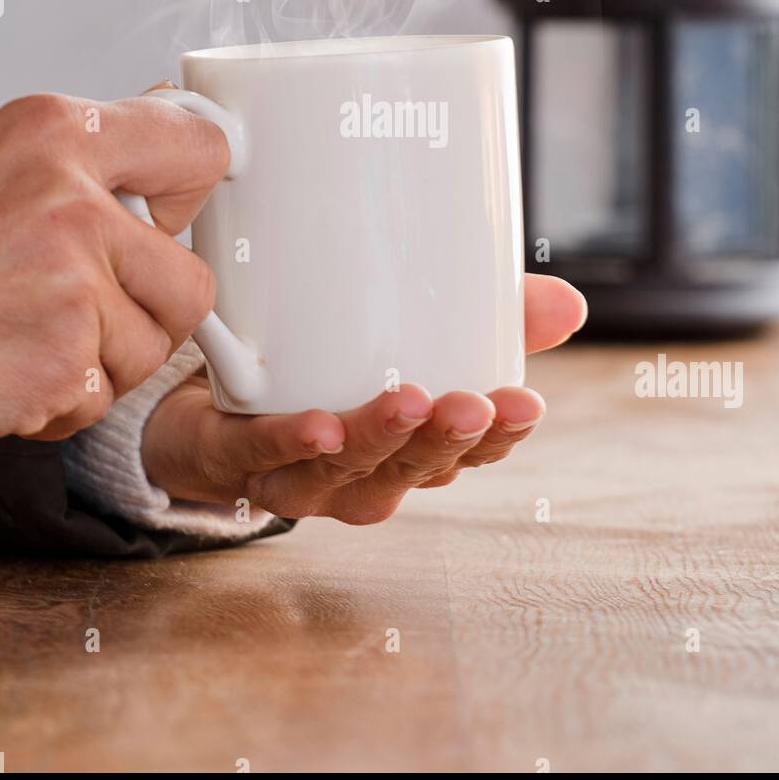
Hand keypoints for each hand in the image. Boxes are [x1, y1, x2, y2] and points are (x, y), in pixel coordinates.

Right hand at [0, 93, 228, 459]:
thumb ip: (74, 163)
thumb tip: (165, 126)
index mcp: (51, 131)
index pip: (197, 142)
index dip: (194, 190)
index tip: (183, 213)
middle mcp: (70, 194)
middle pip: (191, 278)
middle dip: (142, 314)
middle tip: (72, 312)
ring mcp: (70, 276)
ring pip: (150, 346)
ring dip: (95, 364)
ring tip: (17, 341)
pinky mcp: (61, 354)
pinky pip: (103, 396)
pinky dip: (56, 405)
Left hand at [142, 274, 586, 523]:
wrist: (209, 412)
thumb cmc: (326, 377)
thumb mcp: (412, 337)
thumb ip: (490, 316)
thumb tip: (569, 303)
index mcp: (412, 449)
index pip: (470, 453)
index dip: (500, 435)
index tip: (526, 402)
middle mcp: (365, 474)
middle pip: (415, 467)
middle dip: (446, 439)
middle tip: (472, 403)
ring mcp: (303, 476)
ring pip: (348, 469)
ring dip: (379, 438)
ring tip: (405, 401)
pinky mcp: (240, 457)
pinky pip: (268, 455)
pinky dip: (293, 443)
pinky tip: (318, 424)